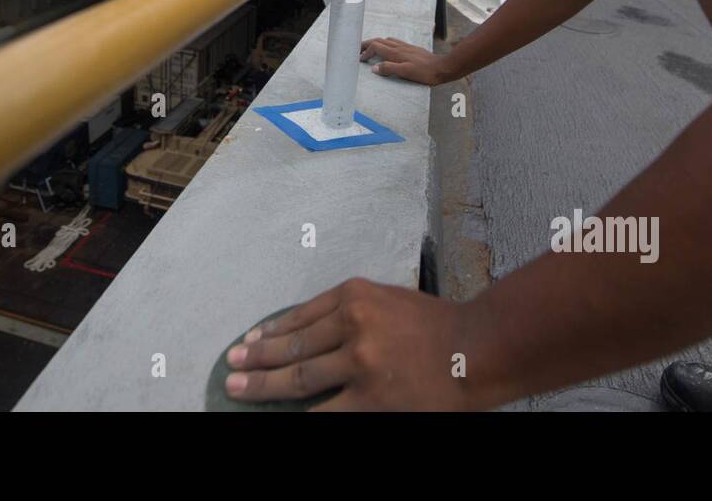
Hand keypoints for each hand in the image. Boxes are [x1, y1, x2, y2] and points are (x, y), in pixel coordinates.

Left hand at [223, 278, 484, 409]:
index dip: (271, 331)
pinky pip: (324, 411)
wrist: (478, 347)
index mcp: (355, 295)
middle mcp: (352, 323)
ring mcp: (360, 362)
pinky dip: (299, 416)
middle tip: (232, 365)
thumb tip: (311, 332)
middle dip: (257, 357)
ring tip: (238, 389)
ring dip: (264, 384)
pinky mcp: (371, 397)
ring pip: (299, 376)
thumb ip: (355, 312)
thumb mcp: (390, 300)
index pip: (301, 316)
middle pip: (293, 345)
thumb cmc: (440, 325)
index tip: (250, 341)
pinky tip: (281, 417)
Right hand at [359, 36, 452, 85]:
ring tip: (370, 49)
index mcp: (396, 53)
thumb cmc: (425, 72)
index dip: (365, 52)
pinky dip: (385, 44)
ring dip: (376, 43)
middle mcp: (399, 47)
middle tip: (358, 49)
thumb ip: (389, 68)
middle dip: (367, 44)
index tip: (359, 59)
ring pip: (386, 40)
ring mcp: (405, 46)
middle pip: (379, 41)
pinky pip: (394, 42)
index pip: (375, 47)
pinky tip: (388, 50)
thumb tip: (374, 68)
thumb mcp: (405, 72)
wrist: (442, 67)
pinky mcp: (411, 49)